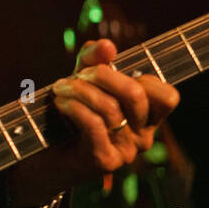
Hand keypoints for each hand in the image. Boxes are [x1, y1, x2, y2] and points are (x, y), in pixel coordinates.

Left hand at [8, 38, 179, 206]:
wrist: (41, 157)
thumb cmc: (67, 115)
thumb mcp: (81, 80)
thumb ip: (93, 59)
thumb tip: (108, 46)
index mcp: (147, 118)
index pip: (167, 96)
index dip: (138, 75)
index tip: (107, 70)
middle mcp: (143, 137)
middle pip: (136, 94)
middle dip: (101, 75)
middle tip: (76, 75)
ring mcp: (126, 151)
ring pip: (110, 108)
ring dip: (78, 90)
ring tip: (59, 88)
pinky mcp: (104, 161)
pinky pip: (94, 124)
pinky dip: (73, 107)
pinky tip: (60, 103)